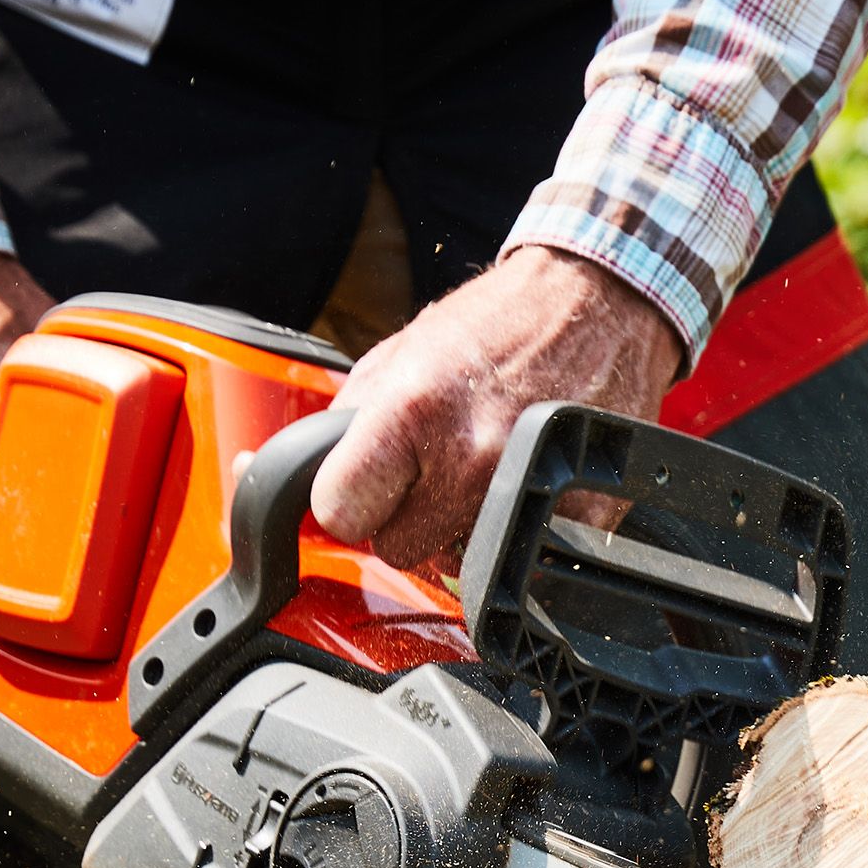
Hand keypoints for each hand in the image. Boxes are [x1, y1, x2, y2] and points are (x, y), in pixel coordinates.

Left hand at [310, 246, 682, 569]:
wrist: (593, 303)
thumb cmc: (497, 324)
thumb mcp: (402, 354)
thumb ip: (347, 423)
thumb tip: (274, 472)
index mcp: (414, 412)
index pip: (340, 514)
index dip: (346, 504)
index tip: (360, 490)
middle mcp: (472, 458)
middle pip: (397, 550)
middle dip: (404, 519)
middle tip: (430, 473)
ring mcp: (530, 492)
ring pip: (457, 564)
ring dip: (458, 531)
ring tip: (480, 473)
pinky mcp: (581, 513)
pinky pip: (522, 562)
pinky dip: (517, 535)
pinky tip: (523, 484)